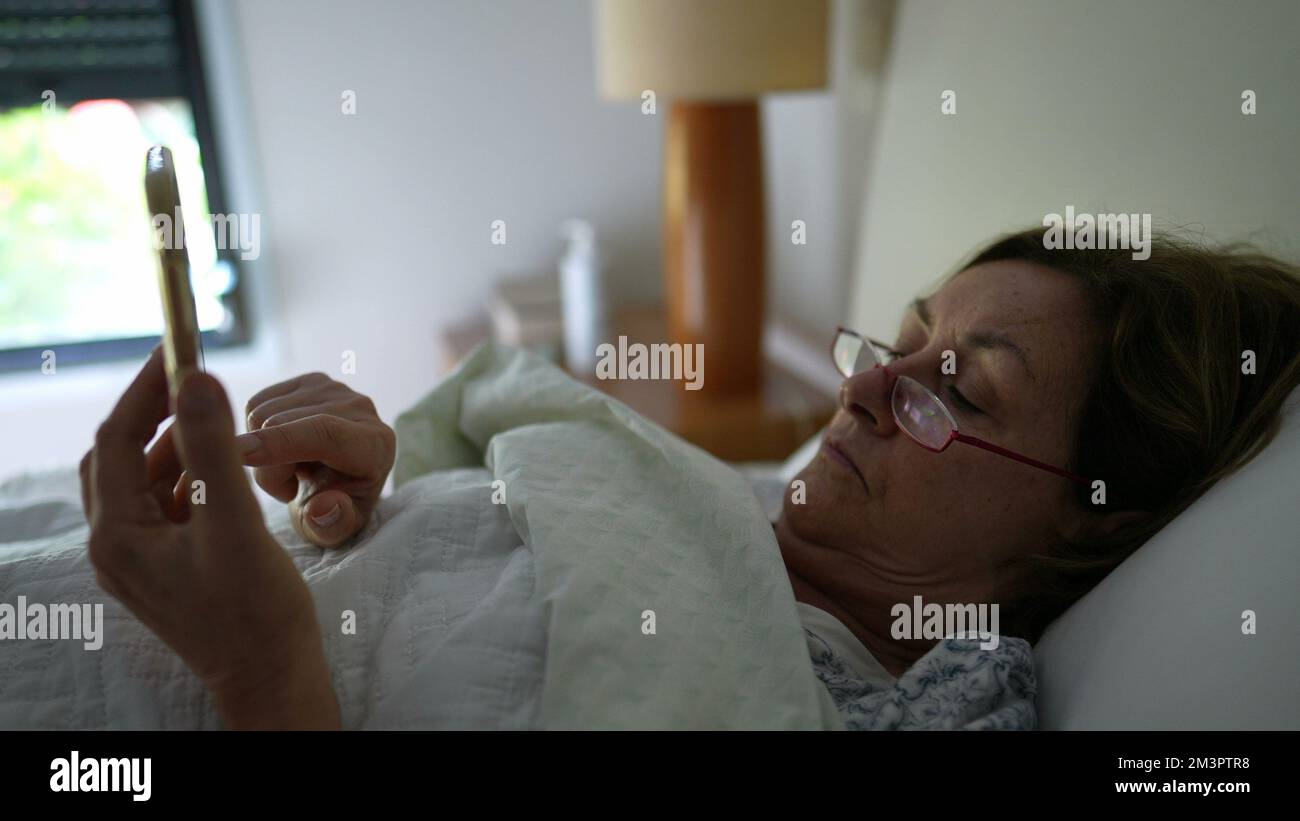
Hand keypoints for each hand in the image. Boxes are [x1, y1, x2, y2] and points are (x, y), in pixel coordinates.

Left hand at [80, 349, 338, 728]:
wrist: (272, 676)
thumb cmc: (255, 609)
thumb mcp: (234, 522)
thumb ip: (211, 448)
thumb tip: (194, 378)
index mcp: (118, 536)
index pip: (116, 439)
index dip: (146, 389)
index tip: (179, 350)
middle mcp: (115, 548)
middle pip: (118, 457)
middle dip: (154, 414)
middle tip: (193, 378)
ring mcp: (138, 561)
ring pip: (141, 481)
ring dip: (173, 445)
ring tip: (216, 421)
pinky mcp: (165, 569)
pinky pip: (162, 507)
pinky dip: (186, 477)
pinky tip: (221, 470)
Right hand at [238, 373, 394, 548]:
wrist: (339, 483)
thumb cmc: (334, 510)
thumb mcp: (335, 531)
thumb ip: (332, 525)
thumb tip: (322, 506)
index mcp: (374, 446)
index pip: (324, 433)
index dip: (279, 442)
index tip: (238, 454)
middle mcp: (359, 408)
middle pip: (282, 425)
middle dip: (267, 468)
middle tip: (287, 491)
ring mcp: (333, 389)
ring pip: (262, 412)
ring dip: (261, 451)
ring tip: (290, 470)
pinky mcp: (308, 381)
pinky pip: (255, 403)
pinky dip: (256, 431)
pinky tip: (283, 448)